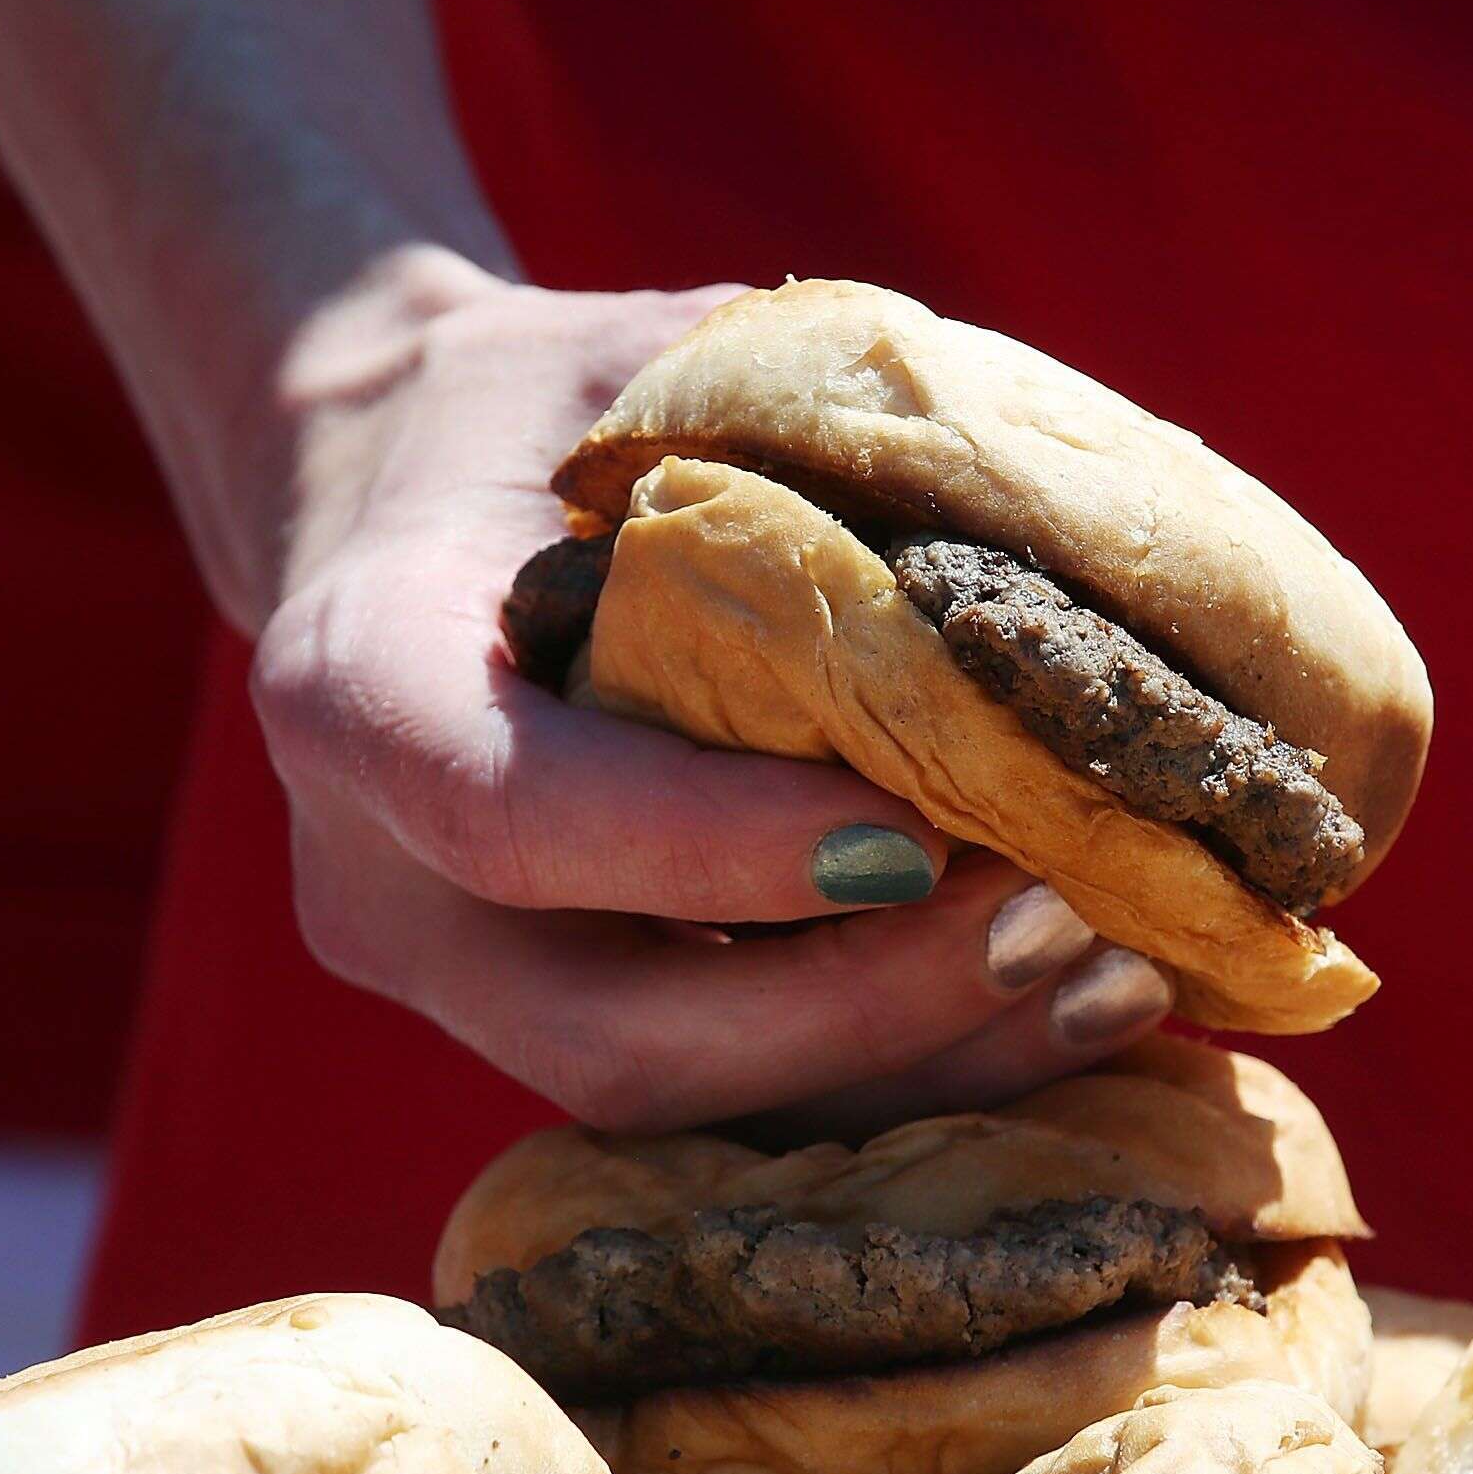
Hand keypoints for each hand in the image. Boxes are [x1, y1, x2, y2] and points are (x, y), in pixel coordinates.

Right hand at [247, 250, 1172, 1134]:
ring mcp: (469, 993)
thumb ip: (794, 428)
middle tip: (1057, 916)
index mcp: (357, 686)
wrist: (402, 502)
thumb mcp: (642, 358)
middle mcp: (384, 888)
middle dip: (857, 1010)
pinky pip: (738, 1103)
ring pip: (690, 1115)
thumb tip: (1054, 506)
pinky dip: (911, 1069)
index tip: (919, 828)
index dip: (714, 850)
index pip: (511, 817)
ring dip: (916, 1069)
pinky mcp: (563, 1032)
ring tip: (1115, 978)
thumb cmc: (545, 408)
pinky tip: (1076, 1002)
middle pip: (609, 1043)